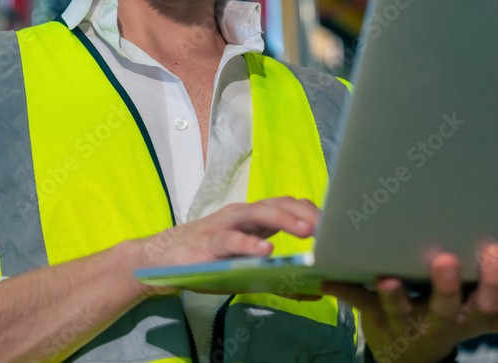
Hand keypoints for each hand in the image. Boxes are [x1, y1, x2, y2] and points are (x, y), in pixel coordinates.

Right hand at [132, 196, 318, 296]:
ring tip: (307, 230)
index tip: (336, 223)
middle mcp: (240, 215)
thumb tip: (314, 292)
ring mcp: (224, 225)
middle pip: (276, 204)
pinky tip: (266, 252)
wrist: (161, 261)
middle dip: (304, 212)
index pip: (286, 205)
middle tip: (329, 226)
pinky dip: (249, 244)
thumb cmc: (207, 262)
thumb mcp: (246, 268)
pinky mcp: (208, 242)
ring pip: (257, 214)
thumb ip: (278, 277)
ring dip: (284, 220)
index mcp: (252, 219)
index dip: (311, 210)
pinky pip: (230, 240)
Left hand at [321, 245, 497, 362]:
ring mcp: (405, 320)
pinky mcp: (374, 316)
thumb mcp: (486, 318)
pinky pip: (357, 303)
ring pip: (399, 309)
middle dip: (447, 285)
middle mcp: (438, 320)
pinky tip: (327, 278)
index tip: (496, 250)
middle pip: (445, 306)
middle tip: (446, 259)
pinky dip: (342, 291)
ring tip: (385, 277)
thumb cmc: (452, 320)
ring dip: (393, 295)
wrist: (409, 357)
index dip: (494, 279)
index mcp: (469, 315)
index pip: (489, 301)